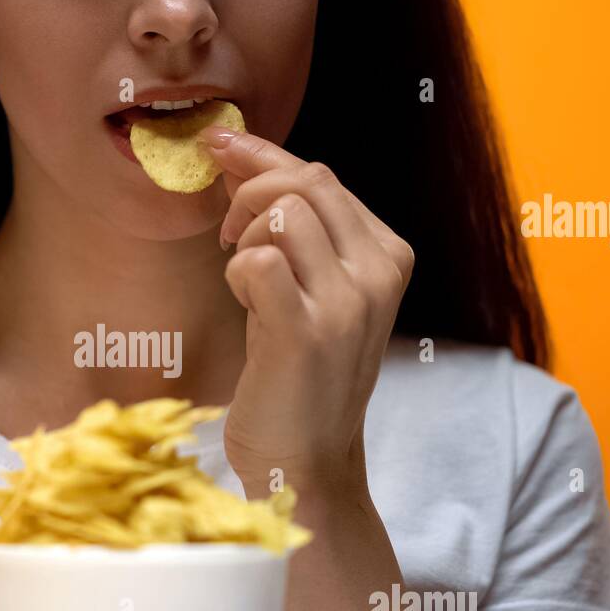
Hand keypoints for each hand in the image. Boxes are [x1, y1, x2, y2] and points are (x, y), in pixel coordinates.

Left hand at [202, 127, 414, 499]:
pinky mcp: (305, 332)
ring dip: (245, 240)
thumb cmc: (300, 372)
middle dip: (249, 194)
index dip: (263, 156)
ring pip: (281, 214)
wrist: (306, 460)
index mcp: (389, 256)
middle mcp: (379, 273)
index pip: (322, 174)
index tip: (220, 149)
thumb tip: (238, 157)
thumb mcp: (309, 288)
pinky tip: (246, 304)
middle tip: (228, 236)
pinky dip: (237, 273)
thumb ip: (287, 224)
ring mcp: (348, 303)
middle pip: (304, 182)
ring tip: (247, 285)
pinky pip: (257, 260)